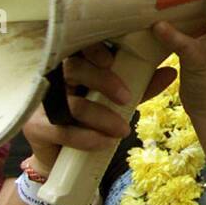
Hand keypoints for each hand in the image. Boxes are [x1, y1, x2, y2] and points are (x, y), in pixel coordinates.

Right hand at [22, 45, 175, 171]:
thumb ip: (140, 86)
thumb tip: (170, 72)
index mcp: (75, 66)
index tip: (111, 59)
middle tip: (126, 97)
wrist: (64, 156)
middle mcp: (55, 78)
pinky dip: (86, 137)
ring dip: (101, 116)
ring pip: (72, 103)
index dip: (93, 49)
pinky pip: (62, 130)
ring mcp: (41, 102)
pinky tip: (104, 142)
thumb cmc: (91, 119)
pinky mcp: (36, 126)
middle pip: (75, 70)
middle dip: (103, 81)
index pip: (80, 48)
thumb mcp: (118, 100)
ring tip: (123, 129)